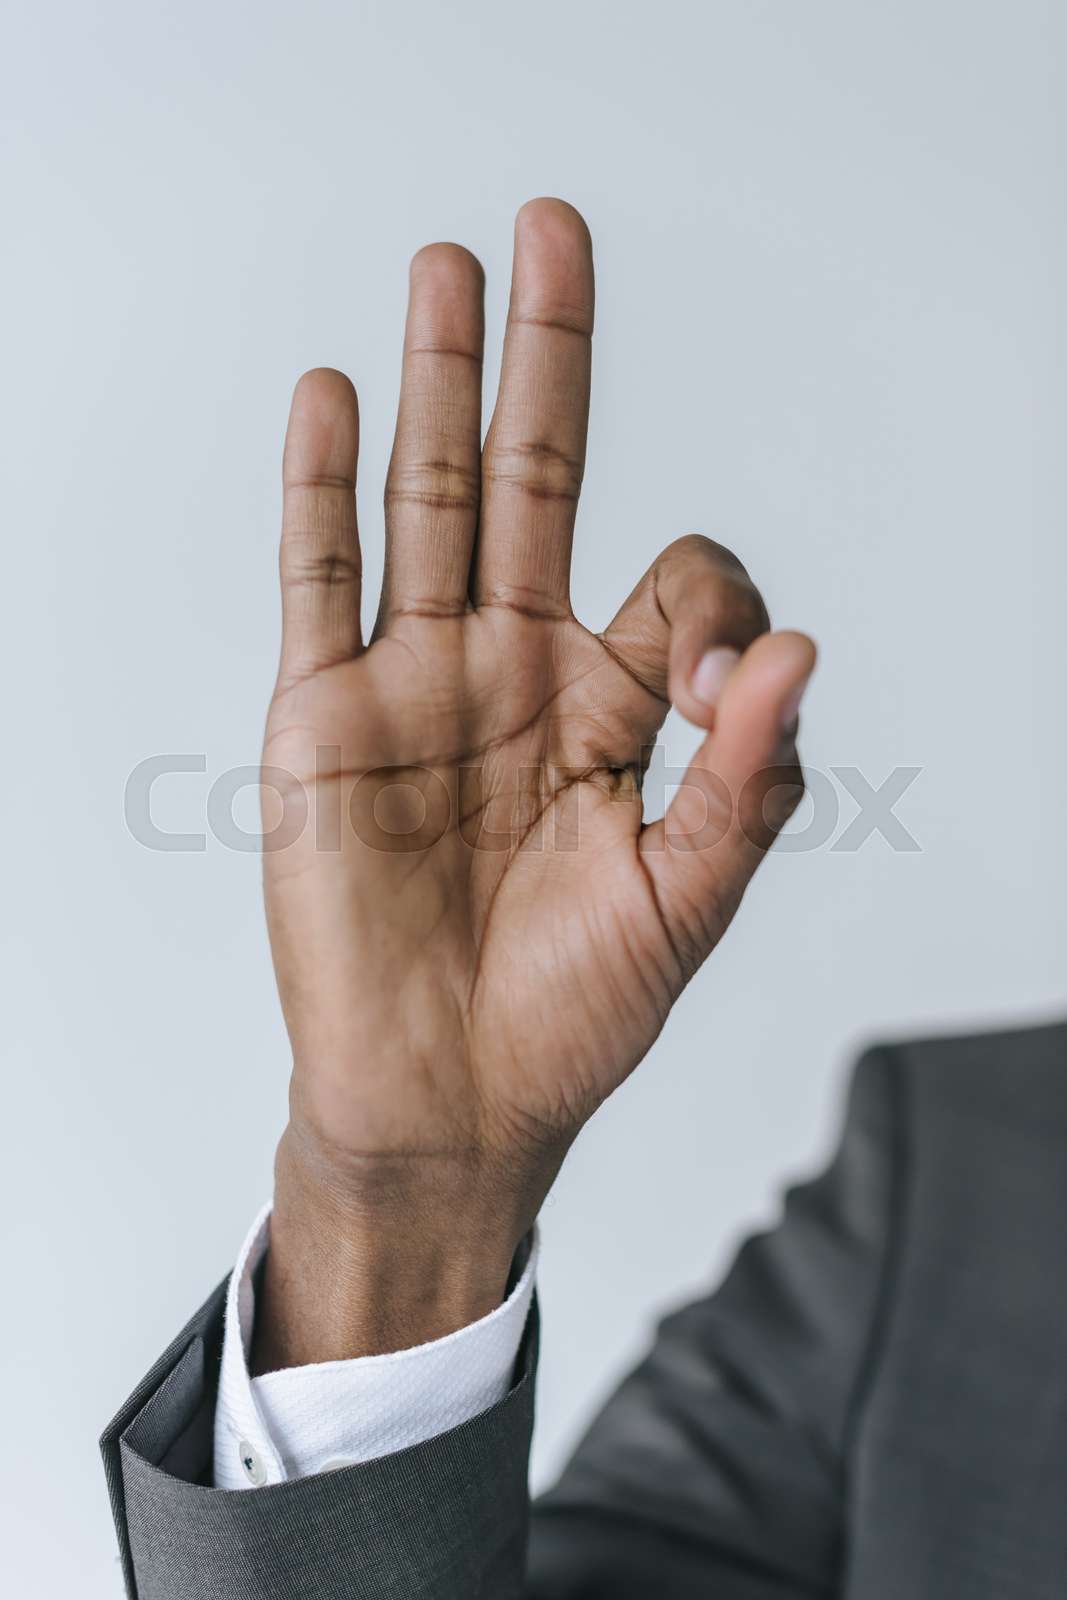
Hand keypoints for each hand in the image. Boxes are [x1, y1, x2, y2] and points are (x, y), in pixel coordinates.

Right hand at [255, 200, 813, 1367]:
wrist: (449, 1102)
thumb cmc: (573, 1012)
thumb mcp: (692, 897)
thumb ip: (750, 772)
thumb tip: (799, 647)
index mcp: (612, 708)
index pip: (682, 582)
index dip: (715, 604)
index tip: (715, 684)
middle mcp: (515, 673)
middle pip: (533, 481)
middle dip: (545, 361)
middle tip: (551, 236)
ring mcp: (416, 684)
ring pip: (426, 502)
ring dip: (437, 384)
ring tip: (451, 271)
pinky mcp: (325, 719)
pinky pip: (320, 579)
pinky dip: (325, 487)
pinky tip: (340, 395)